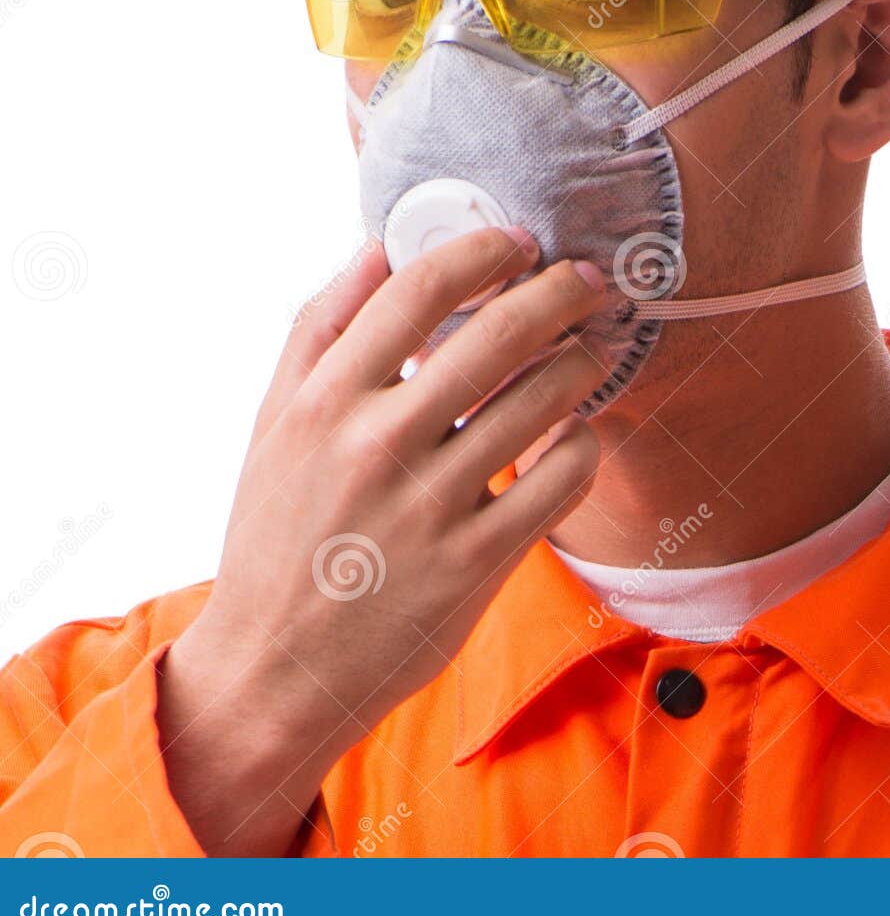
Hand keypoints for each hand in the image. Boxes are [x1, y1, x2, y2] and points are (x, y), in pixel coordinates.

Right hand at [158, 229, 609, 854]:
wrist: (273, 673)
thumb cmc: (279, 534)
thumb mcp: (272, 424)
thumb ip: (320, 329)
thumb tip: (377, 246)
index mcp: (325, 401)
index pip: (421, 288)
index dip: (486, 250)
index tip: (520, 243)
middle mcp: (378, 445)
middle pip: (501, 334)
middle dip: (562, 292)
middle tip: (590, 282)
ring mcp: (430, 506)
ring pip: (545, 398)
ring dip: (583, 362)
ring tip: (589, 353)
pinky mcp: (476, 563)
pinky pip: (561, 478)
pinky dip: (584, 443)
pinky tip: (577, 433)